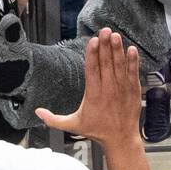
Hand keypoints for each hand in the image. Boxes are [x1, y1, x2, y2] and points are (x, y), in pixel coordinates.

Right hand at [37, 28, 141, 146]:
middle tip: (104, 30)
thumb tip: (37, 112)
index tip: (93, 41)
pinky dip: (133, 61)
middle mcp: (108, 89)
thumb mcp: (73, 125)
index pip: (92, 69)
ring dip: (117, 49)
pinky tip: (131, 49)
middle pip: (106, 63)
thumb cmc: (96, 130)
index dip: (92, 54)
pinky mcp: (133, 90)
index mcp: (93, 94)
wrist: (120, 139)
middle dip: (105, 45)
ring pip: (119, 65)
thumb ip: (54, 119)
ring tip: (115, 35)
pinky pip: (133, 73)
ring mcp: (122, 88)